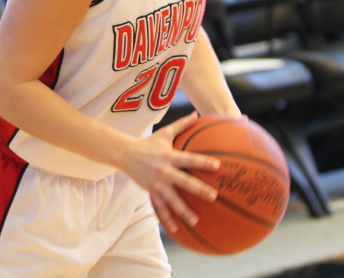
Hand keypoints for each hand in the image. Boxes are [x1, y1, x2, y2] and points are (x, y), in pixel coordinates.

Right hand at [120, 112, 219, 233]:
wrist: (126, 154)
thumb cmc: (149, 143)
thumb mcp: (164, 133)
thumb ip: (181, 125)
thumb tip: (196, 114)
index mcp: (169, 157)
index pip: (189, 159)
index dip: (203, 162)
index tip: (217, 167)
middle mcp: (163, 171)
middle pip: (183, 182)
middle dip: (198, 190)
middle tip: (213, 196)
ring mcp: (156, 184)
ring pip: (172, 200)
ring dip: (184, 211)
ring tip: (196, 221)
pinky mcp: (151, 192)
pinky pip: (160, 208)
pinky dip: (167, 219)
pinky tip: (176, 229)